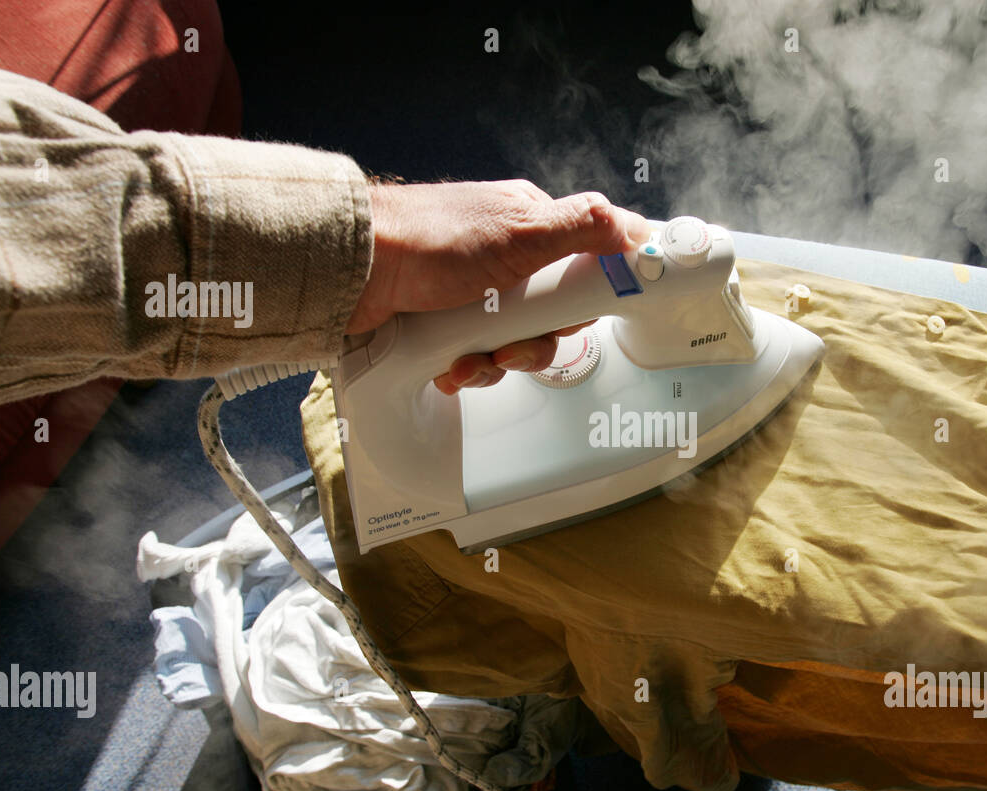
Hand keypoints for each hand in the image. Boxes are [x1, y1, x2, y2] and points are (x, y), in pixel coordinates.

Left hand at [347, 179, 650, 394]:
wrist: (354, 270)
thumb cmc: (431, 239)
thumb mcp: (521, 229)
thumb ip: (581, 227)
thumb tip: (632, 228)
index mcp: (529, 228)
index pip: (583, 267)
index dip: (585, 297)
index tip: (580, 316)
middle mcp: (504, 261)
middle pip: (550, 316)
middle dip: (536, 340)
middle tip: (516, 344)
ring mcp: (473, 295)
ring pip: (514, 343)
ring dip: (498, 362)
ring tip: (475, 358)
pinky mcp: (445, 325)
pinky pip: (476, 359)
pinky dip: (466, 368)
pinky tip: (450, 365)